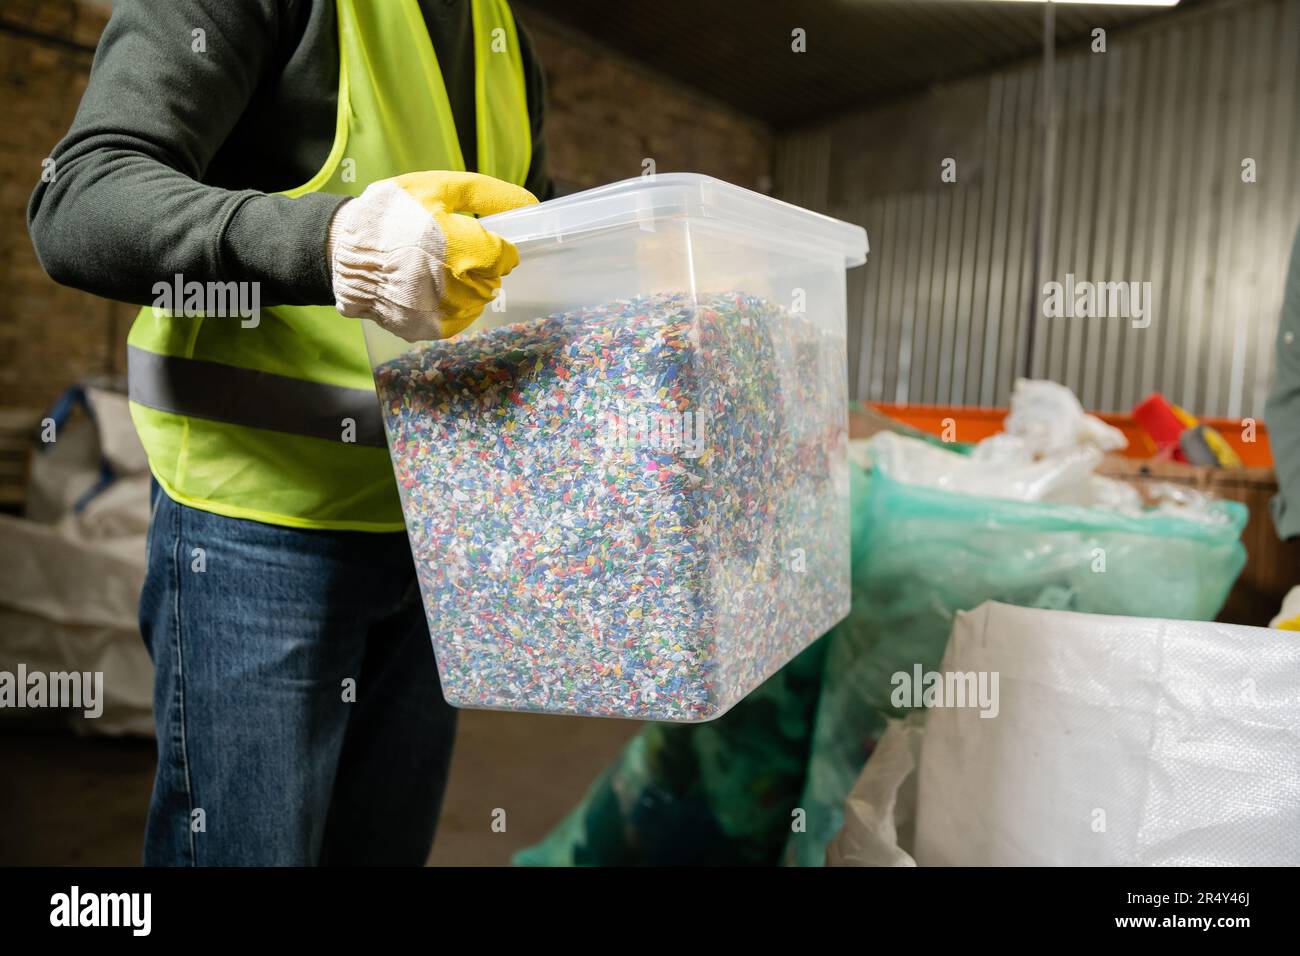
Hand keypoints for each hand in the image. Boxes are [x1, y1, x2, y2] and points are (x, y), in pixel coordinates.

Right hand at [329, 170, 536, 341]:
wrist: (341, 250)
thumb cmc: (392, 213)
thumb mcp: (437, 188)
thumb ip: (488, 195)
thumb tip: (531, 205)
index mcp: (459, 247)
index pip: (504, 257)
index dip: (493, 246)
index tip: (475, 239)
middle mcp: (453, 285)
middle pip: (492, 280)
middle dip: (478, 265)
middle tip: (450, 252)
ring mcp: (439, 311)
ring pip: (478, 301)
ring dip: (467, 285)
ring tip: (437, 269)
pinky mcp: (425, 329)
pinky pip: (458, 320)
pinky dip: (452, 305)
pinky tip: (429, 288)